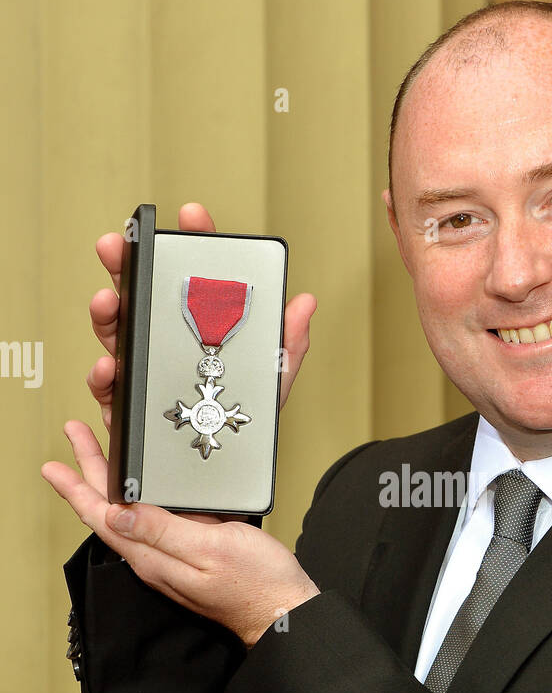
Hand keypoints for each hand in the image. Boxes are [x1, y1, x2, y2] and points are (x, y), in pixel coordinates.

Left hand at [41, 421, 319, 646]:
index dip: (75, 488)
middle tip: (77, 437)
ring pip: (131, 512)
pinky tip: (145, 483)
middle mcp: (155, 558)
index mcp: (153, 557)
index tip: (54, 466)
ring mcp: (172, 557)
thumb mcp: (211, 547)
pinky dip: (142, 493)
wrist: (285, 611)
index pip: (101, 518)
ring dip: (111, 480)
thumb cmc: (256, 585)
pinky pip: (155, 519)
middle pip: (111, 510)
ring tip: (99, 451)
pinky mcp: (191, 553)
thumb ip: (163, 530)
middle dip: (89, 471)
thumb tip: (117, 512)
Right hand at [88, 202, 315, 432]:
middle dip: (126, 265)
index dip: (193, 244)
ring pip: (117, 333)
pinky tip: (110, 365)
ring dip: (107, 313)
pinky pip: (109, 387)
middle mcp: (166, 342)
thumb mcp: (272, 381)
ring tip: (107, 299)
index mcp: (200, 328)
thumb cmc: (243, 422)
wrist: (219, 475)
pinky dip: (104, 374)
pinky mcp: (127, 406)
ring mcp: (142, 371)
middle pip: (141, 295)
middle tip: (117, 244)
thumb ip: (288, 344)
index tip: (191, 216)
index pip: (194, 279)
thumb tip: (306, 302)